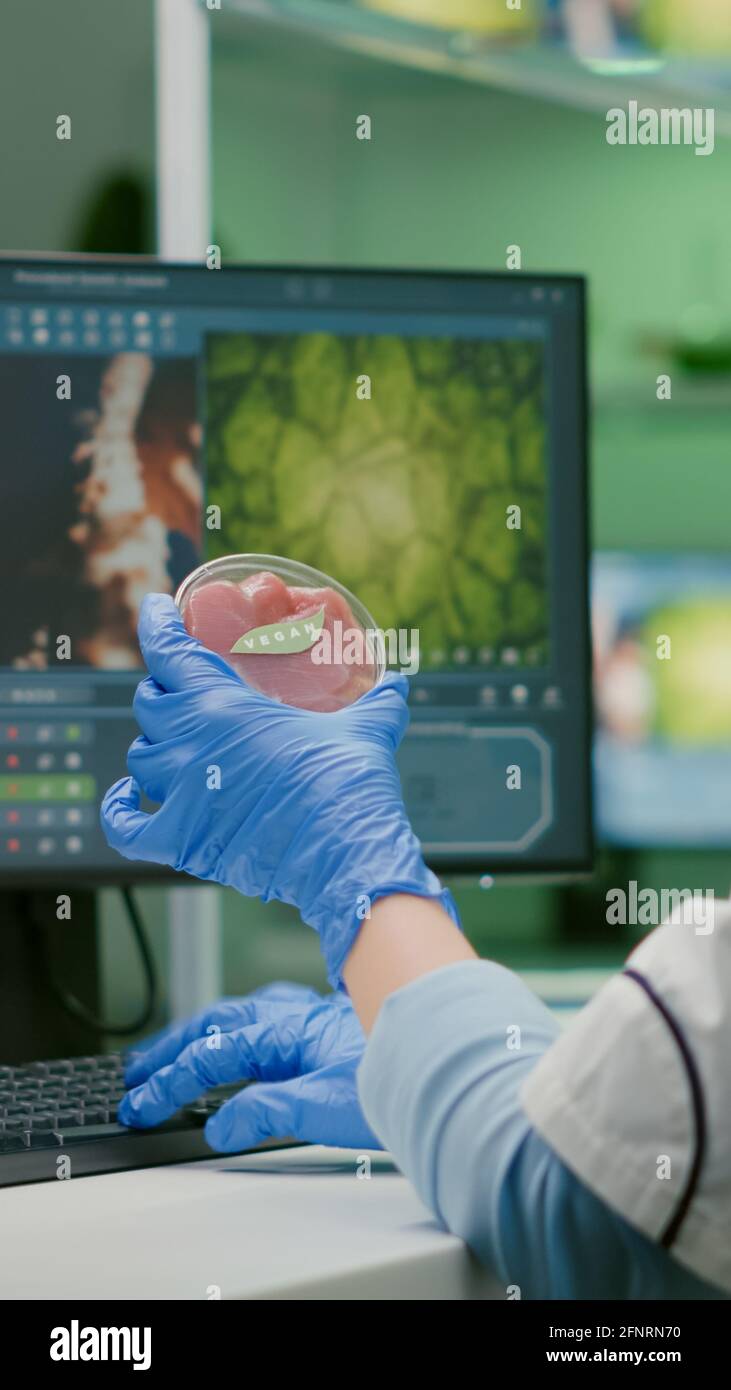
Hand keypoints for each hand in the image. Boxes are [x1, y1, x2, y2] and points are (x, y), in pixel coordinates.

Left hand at [101, 594, 457, 983]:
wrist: (345, 852)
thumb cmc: (351, 784)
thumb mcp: (368, 730)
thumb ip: (379, 702)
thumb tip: (397, 686)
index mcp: (223, 705)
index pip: (168, 652)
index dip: (157, 625)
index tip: (156, 609)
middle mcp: (191, 744)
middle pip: (150, 705)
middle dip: (163, 693)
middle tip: (182, 690)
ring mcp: (182, 793)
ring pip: (141, 759)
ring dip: (153, 748)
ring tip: (172, 745)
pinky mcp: (183, 841)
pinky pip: (127, 825)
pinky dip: (119, 812)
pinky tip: (124, 799)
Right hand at [118, 982, 380, 1151]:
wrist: (443, 1053)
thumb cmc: (396, 1075)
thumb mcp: (325, 1107)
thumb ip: (268, 1112)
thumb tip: (220, 1123)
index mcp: (286, 1031)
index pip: (213, 1054)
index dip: (173, 1079)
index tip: (143, 1101)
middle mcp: (293, 1015)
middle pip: (215, 1024)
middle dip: (172, 1048)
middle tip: (137, 1074)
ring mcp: (307, 1016)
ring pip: (237, 1015)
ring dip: (198, 1033)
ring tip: (170, 1051)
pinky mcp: (322, 1024)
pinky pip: (262, 1016)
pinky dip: (234, 1026)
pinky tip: (236, 1033)